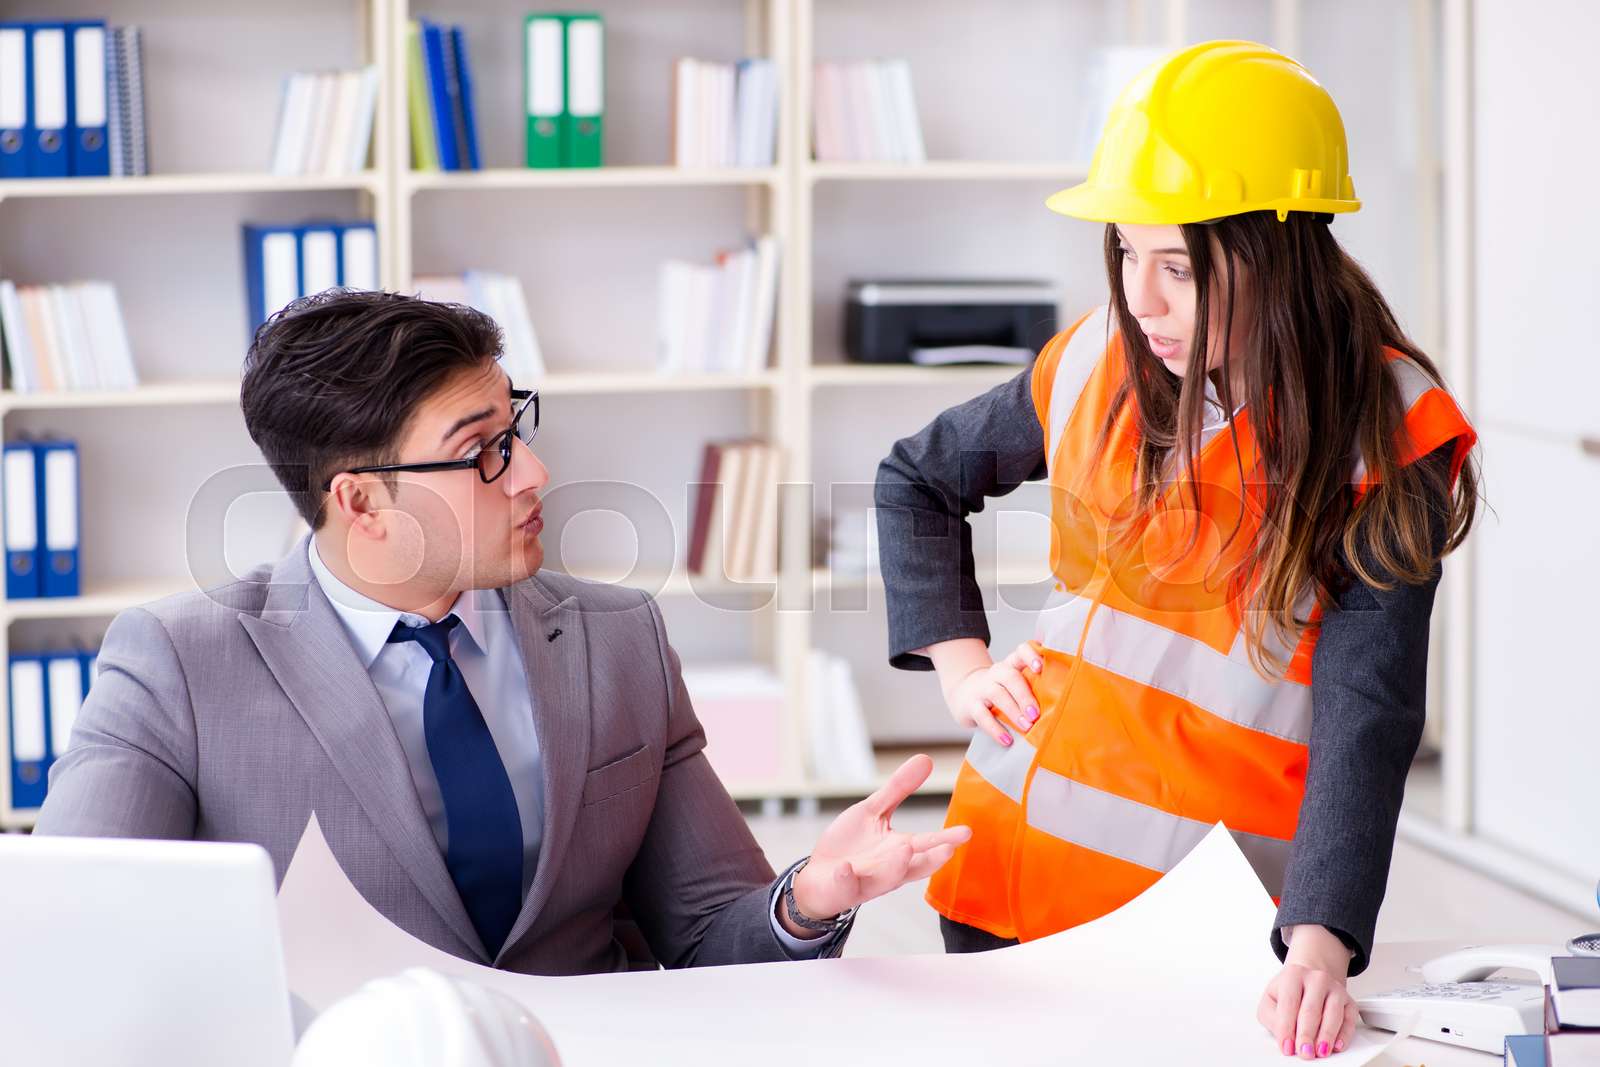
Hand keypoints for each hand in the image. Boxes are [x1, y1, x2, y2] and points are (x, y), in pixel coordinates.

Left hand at [788, 755, 971, 923]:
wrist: (820, 878)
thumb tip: (926, 759)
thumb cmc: (853, 846)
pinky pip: (845, 884)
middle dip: (932, 859)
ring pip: (886, 878)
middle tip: (950, 848)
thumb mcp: (873, 812)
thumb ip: (898, 789)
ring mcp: (866, 880)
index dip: (945, 841)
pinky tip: (845, 867)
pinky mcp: (842, 888)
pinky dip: (846, 876)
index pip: (926, 847)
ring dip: (895, 866)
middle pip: (914, 866)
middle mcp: (888, 870)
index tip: (965, 832)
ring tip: (904, 848)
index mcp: (899, 851)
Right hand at [942, 641, 1042, 747]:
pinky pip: (982, 716)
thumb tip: (1065, 689)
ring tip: (1026, 726)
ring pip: (997, 694)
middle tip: (1036, 714)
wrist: (965, 695)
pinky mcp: (971, 706)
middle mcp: (996, 673)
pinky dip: (995, 729)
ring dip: (1013, 711)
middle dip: (1025, 695)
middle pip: (1010, 677)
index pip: (1020, 651)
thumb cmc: (1002, 691)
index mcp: (1011, 665)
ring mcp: (982, 688)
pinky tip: (1007, 740)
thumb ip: (1036, 683)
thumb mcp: (1016, 682)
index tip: (1041, 667)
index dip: (1030, 656)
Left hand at [1257, 926, 1358, 1058]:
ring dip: (1326, 1036)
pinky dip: (1344, 1035)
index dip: (1287, 1027)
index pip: (1289, 1003)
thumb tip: (1283, 1037)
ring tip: (1320, 1051)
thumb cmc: (1289, 992)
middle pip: (1311, 1010)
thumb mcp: (1271, 999)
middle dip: (1307, 1034)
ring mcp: (1335, 989)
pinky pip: (1349, 1020)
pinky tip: (1337, 1045)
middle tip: (1304, 1052)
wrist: (1309, 978)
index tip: (1286, 1046)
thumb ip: (1271, 1017)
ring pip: (1333, 1014)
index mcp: (1293, 975)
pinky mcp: (1349, 1002)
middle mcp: (1316, 979)